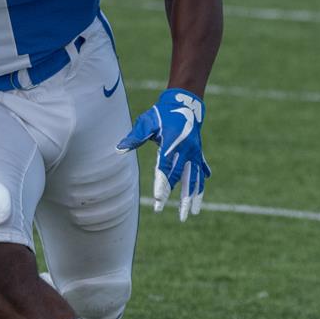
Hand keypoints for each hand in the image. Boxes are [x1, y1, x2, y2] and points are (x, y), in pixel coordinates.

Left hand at [117, 88, 208, 221]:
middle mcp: (186, 150)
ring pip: (196, 178)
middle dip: (179, 198)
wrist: (184, 103)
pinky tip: (200, 196)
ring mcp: (194, 153)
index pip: (165, 169)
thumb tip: (118, 149)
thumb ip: (134, 136)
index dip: (162, 185)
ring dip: (195, 197)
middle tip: (177, 215)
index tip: (158, 200)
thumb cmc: (161, 113)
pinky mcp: (198, 153)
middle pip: (181, 178)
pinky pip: (201, 171)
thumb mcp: (146, 121)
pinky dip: (201, 183)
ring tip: (193, 213)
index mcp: (171, 143)